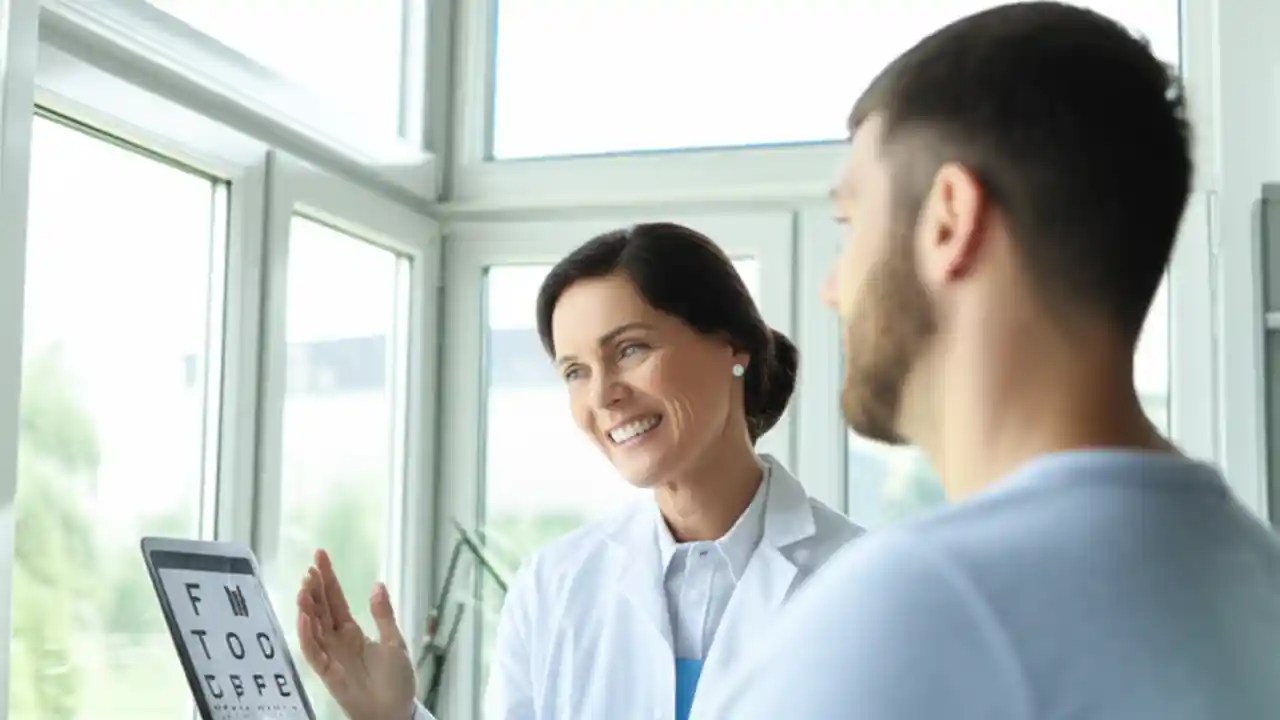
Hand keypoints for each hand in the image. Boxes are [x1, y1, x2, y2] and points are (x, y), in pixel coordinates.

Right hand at [297, 549, 416, 719]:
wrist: (396, 711)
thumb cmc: (397, 681)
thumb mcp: (395, 642)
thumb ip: (383, 614)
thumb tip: (377, 584)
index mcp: (353, 631)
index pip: (336, 599)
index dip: (328, 579)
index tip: (320, 556)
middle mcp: (337, 641)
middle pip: (321, 610)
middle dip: (314, 589)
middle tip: (310, 569)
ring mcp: (331, 656)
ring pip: (313, 628)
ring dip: (307, 608)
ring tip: (305, 588)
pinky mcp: (328, 673)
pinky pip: (314, 652)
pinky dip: (308, 635)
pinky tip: (305, 617)